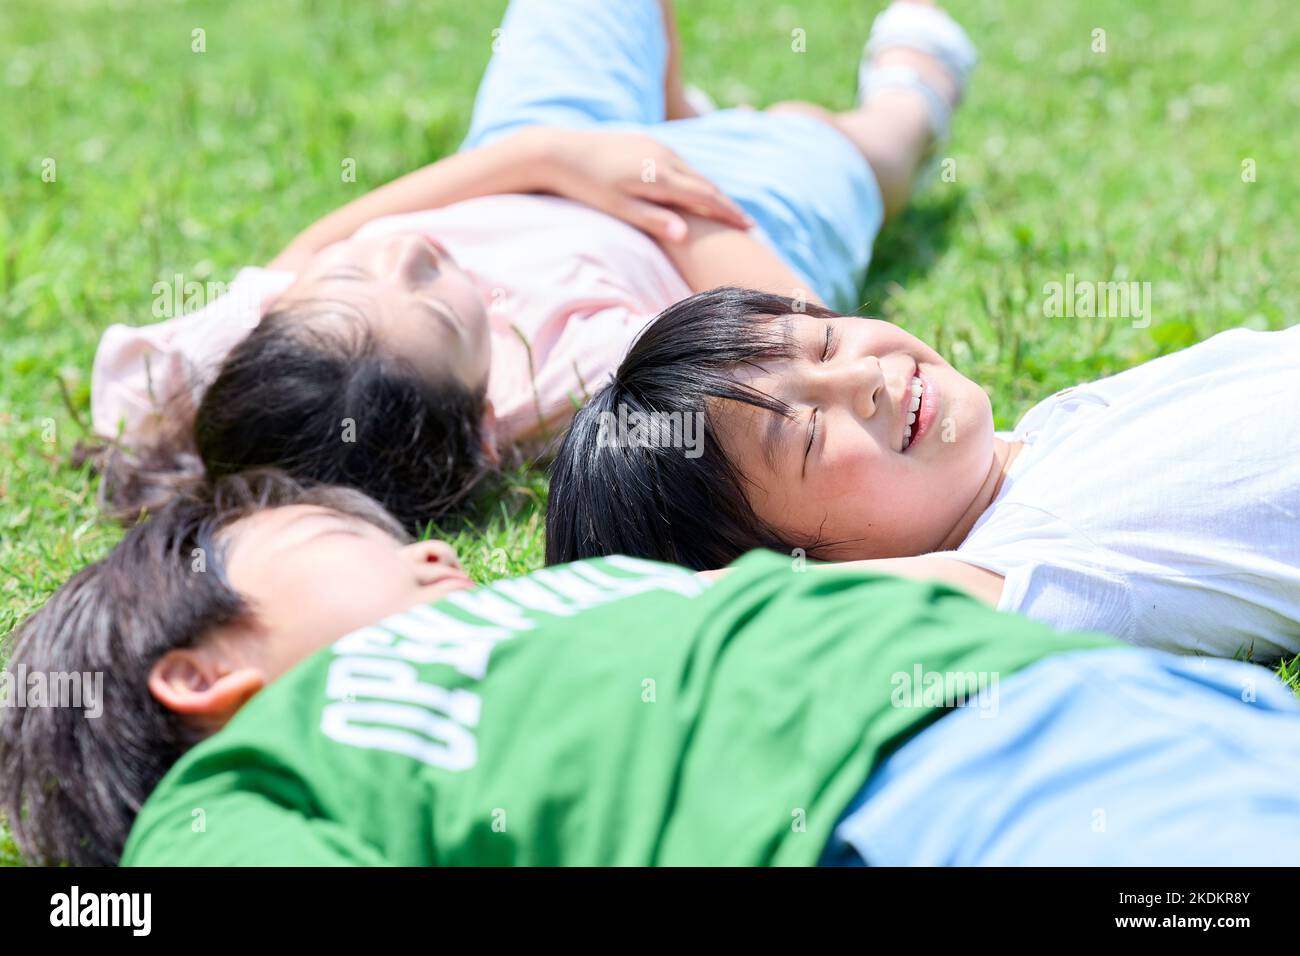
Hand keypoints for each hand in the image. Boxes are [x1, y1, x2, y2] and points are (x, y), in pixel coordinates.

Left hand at [532, 128, 752, 241]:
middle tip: (747, 224)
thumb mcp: (620, 209)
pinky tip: (695, 190)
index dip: (729, 213)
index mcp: (660, 177)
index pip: (706, 197)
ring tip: (726, 210)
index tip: (748, 227)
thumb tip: (685, 236)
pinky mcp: (647, 143)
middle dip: (727, 204)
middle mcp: (664, 158)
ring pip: (693, 172)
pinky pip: (680, 164)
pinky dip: (693, 179)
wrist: (560, 151)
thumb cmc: (588, 187)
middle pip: (706, 183)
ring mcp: (656, 147)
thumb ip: (654, 220)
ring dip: (712, 190)